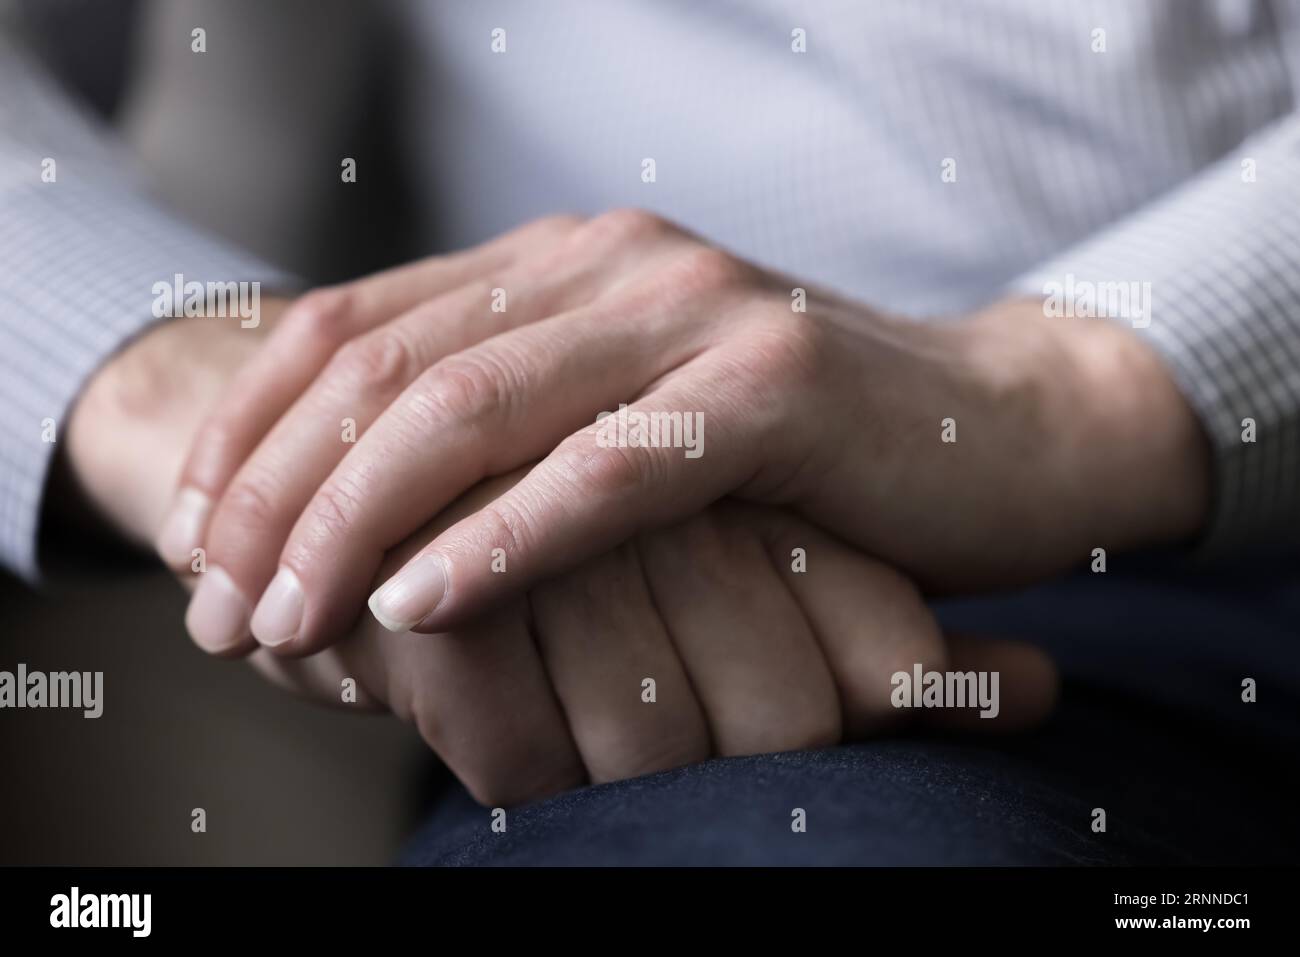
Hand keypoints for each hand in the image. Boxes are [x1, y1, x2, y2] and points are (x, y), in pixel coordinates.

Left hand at [67, 306, 1055, 805]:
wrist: (998, 430)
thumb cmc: (800, 454)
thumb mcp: (626, 419)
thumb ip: (513, 425)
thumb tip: (361, 511)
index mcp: (560, 260)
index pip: (353, 327)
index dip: (252, 434)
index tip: (198, 543)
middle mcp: (609, 260)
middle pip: (386, 371)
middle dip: (277, 497)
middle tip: (221, 608)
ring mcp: (690, 311)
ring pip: (472, 413)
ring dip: (358, 526)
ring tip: (290, 622)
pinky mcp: (770, 384)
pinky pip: (604, 470)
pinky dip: (499, 540)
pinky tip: (419, 603)